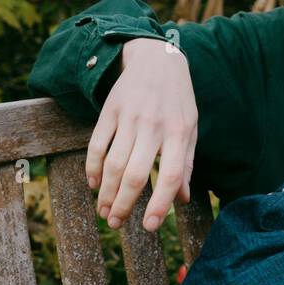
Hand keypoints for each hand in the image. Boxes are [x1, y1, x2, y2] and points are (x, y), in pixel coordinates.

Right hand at [86, 38, 198, 231]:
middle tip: (116, 224)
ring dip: (106, 193)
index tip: (150, 226)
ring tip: (105, 212)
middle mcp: (154, 126)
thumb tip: (182, 199)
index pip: (171, 175)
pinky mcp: (110, 110)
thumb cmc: (177, 99)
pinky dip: (93, 168)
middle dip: (124, 205)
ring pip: (113, 164)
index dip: (161, 204)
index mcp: (179, 132)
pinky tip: (94, 185)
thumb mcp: (190, 127)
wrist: (156, 58)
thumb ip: (186, 163)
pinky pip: (97, 144)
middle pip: (135, 175)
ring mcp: (129, 117)